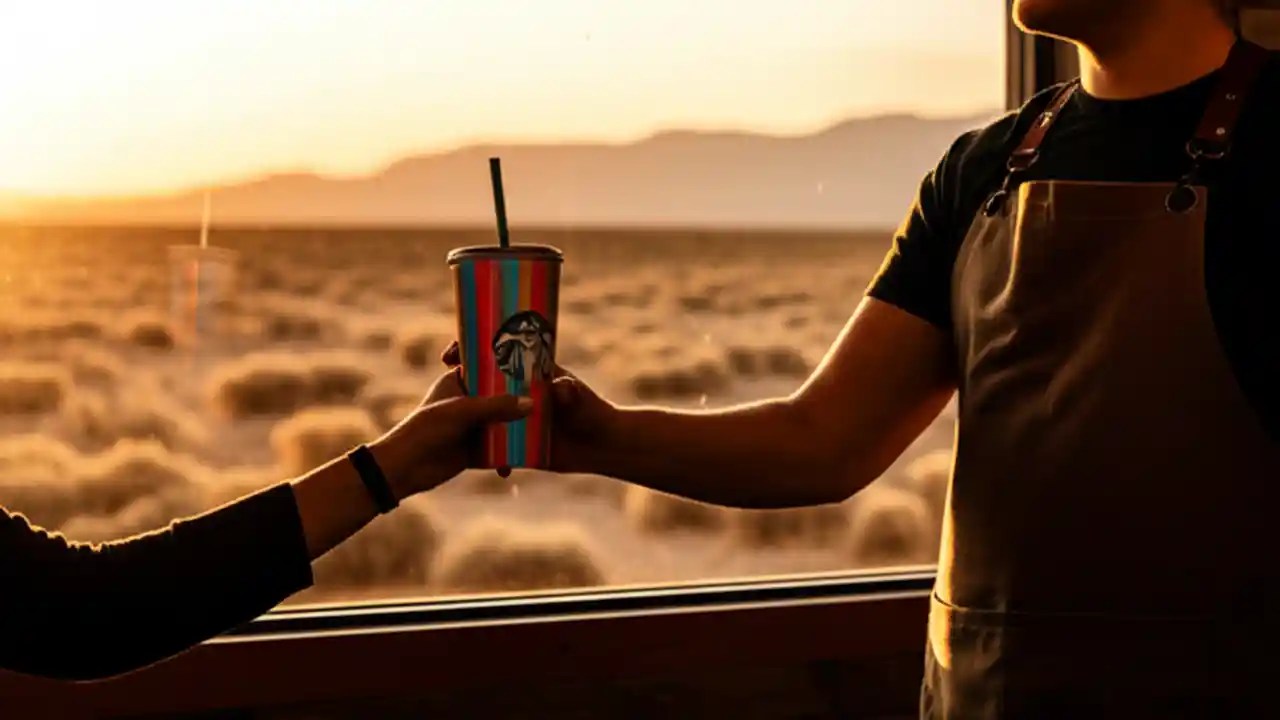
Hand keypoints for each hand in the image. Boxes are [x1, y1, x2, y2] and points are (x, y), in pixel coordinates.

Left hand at [369, 368, 532, 497]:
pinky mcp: (475, 448)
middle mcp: (467, 400)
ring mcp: (472, 424)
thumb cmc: (426, 430)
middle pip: (501, 393)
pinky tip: (527, 454)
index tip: (533, 359)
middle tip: (549, 394)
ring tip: (544, 424)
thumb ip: (497, 406)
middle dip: (521, 396)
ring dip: (519, 424)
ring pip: (503, 420)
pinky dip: (512, 450)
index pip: (487, 364)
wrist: (404, 469)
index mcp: (457, 380)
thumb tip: (531, 404)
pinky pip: (500, 446)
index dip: (508, 361)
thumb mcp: (462, 412)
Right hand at [441, 341, 617, 474]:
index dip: (468, 347)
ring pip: (477, 411)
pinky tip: (463, 454)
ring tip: (440, 420)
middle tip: (438, 382)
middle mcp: (514, 390)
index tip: (451, 351)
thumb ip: (569, 393)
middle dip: (454, 380)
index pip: (492, 351)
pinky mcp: (512, 440)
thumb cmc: (592, 415)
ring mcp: (511, 415)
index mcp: (527, 371)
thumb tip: (562, 387)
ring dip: (460, 415)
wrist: (601, 448)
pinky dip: (477, 445)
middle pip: (477, 379)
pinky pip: (488, 441)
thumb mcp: (578, 401)